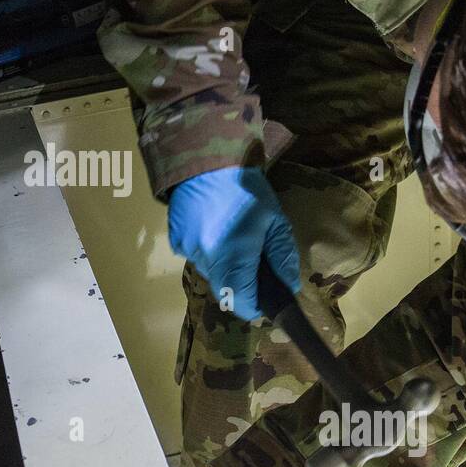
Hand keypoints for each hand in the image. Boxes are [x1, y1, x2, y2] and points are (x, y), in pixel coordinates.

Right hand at [168, 166, 300, 319]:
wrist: (207, 160)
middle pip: (223, 289)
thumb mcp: (274, 220)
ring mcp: (187, 250)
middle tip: (252, 263)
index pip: (240, 301)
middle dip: (239, 283)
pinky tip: (214, 228)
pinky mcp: (176, 240)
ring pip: (209, 272)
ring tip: (232, 238)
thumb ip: (282, 256)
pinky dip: (207, 250)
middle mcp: (207, 259)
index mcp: (233, 257)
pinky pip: (195, 256)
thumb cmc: (246, 190)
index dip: (253, 306)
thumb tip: (289, 286)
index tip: (263, 301)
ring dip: (223, 264)